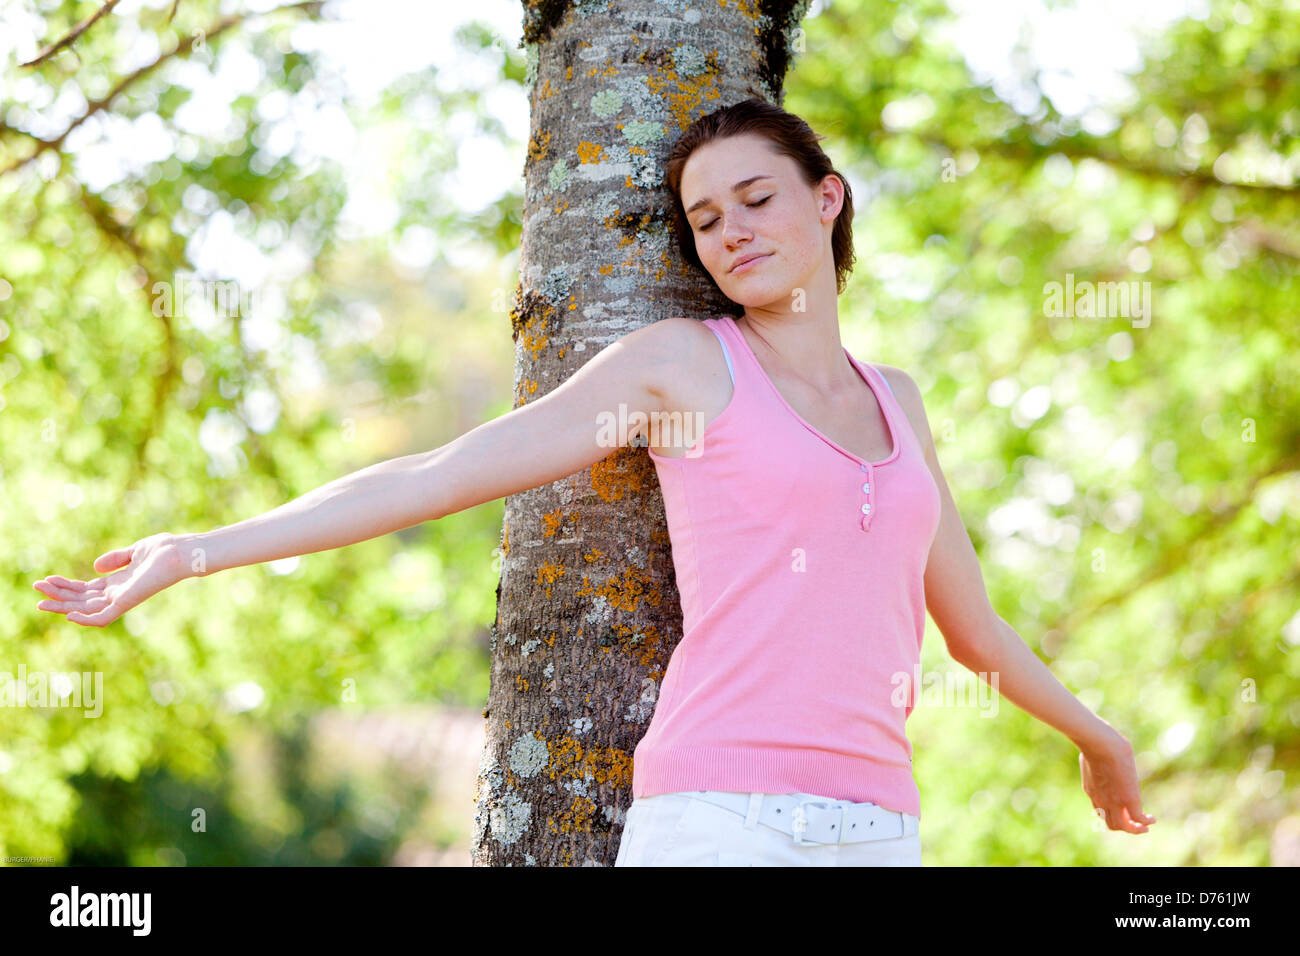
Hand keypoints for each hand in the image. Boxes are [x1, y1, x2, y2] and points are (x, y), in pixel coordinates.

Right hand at [32, 532, 188, 627]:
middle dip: (58, 595)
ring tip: (41, 601)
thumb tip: (95, 566)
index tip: (47, 580)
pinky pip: (103, 618)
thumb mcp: (134, 552)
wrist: (180, 553)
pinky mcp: (127, 603)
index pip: (86, 589)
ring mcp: (122, 599)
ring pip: (86, 609)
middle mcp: (118, 594)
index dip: (66, 586)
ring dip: (64, 605)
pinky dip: (86, 619)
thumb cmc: (163, 550)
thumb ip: (115, 559)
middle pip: (81, 599)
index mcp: (118, 583)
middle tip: (36, 589)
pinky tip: (69, 615)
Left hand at [1079, 731, 1155, 833]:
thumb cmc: (1095, 743)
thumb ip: (1097, 758)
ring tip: (1145, 827)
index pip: (1100, 811)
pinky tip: (1152, 819)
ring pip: (1124, 826)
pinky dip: (1146, 822)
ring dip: (1135, 830)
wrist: (1100, 744)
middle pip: (1111, 824)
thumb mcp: (1092, 754)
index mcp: (1091, 790)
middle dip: (1124, 826)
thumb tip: (1102, 753)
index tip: (1121, 810)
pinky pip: (1138, 819)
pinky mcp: (1128, 799)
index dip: (1111, 814)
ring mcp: (1114, 801)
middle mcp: (1100, 800)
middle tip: (1135, 824)